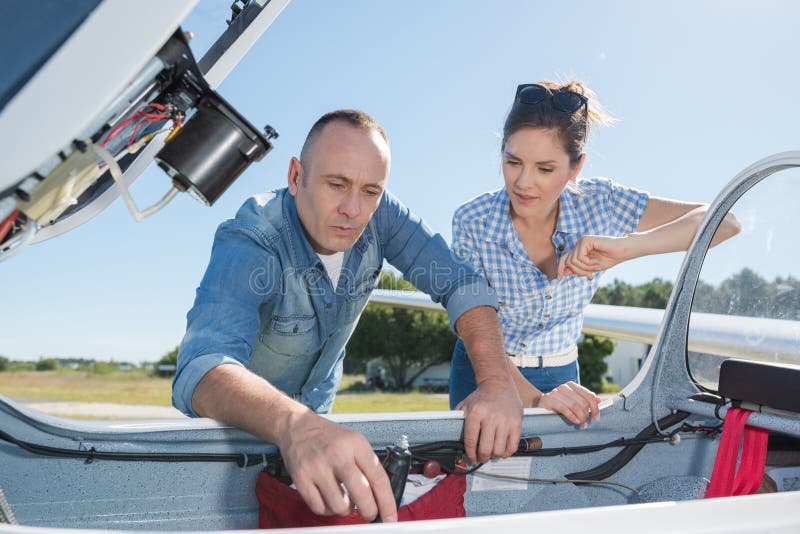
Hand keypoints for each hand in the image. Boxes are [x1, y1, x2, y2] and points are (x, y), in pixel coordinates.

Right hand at [276, 410, 396, 521]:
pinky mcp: (301, 477)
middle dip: (370, 511)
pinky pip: (319, 507)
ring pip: (340, 506)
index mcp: (356, 444)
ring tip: (345, 502)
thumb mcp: (354, 441)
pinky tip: (329, 500)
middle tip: (370, 514)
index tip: (390, 517)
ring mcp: (318, 466)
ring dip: (346, 510)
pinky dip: (327, 510)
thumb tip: (381, 496)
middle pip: (361, 494)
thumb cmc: (327, 436)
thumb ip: (367, 465)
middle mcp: (338, 454)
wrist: (296, 426)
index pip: (379, 478)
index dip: (387, 502)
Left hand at [456, 376, 522, 463]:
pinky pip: (512, 446)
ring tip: (491, 453)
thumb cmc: (480, 397)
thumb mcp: (465, 405)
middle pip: (486, 449)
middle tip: (481, 458)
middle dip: (482, 458)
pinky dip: (506, 453)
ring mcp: (505, 421)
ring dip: (494, 456)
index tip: (471, 459)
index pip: (471, 441)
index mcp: (475, 413)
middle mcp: (491, 417)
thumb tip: (455, 440)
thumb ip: (459, 421)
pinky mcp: (516, 423)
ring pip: (499, 450)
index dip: (470, 454)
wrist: (497, 383)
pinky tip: (502, 450)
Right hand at [533, 381, 600, 426]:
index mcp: (572, 385)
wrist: (539, 405)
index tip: (597, 417)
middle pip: (582, 401)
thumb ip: (585, 399)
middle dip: (586, 414)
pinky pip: (564, 408)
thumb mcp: (572, 401)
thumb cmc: (558, 405)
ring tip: (582, 424)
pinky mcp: (549, 399)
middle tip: (586, 423)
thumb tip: (599, 400)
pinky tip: (575, 421)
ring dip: (580, 417)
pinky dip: (571, 416)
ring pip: (575, 405)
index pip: (588, 395)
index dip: (595, 407)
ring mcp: (555, 392)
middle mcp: (564, 387)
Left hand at [558, 235, 628, 279]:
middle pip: (568, 261)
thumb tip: (562, 272)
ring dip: (585, 268)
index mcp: (579, 250)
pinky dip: (588, 263)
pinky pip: (579, 257)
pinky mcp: (586, 240)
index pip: (564, 259)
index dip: (560, 269)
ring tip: (595, 265)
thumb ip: (577, 268)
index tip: (559, 279)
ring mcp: (581, 241)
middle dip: (578, 271)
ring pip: (573, 261)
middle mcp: (578, 244)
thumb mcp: (590, 267)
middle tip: (590, 274)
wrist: (622, 252)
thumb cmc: (609, 258)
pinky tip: (596, 261)